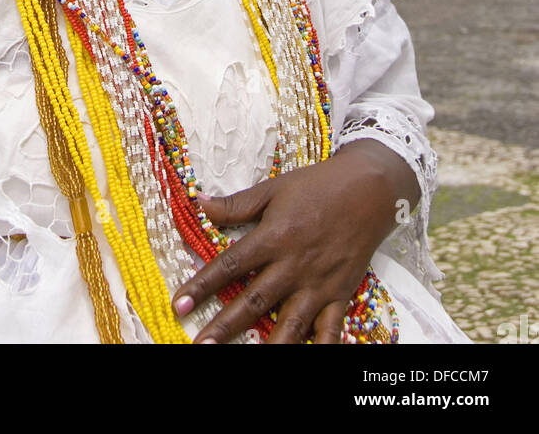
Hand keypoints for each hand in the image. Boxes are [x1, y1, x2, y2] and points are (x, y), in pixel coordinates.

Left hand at [172, 141, 417, 343]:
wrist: (368, 189)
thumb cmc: (317, 186)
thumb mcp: (273, 189)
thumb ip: (237, 204)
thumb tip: (200, 204)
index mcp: (273, 237)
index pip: (230, 265)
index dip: (202, 286)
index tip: (179, 304)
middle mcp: (293, 265)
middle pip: (253, 302)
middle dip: (225, 326)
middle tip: (202, 344)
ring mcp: (318, 284)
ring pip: (289, 324)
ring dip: (267, 346)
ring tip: (245, 360)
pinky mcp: (340, 294)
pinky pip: (330, 330)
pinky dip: (320, 348)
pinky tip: (306, 359)